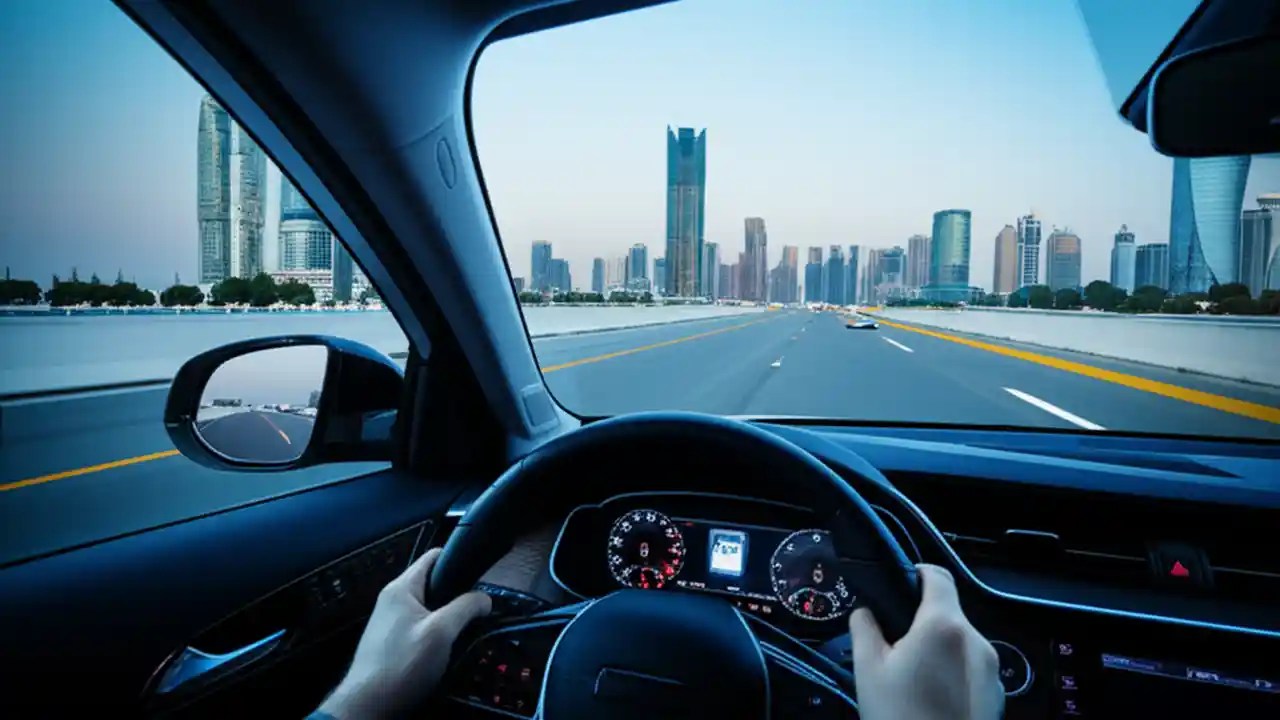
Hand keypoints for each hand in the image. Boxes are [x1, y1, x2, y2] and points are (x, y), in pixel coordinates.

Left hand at [318, 547, 491, 718]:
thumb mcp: (441, 632)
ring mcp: (390, 621)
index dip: (458, 559)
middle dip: (455, 593)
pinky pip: (420, 626)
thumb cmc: (403, 662)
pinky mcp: (391, 642)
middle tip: (476, 610)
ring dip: (447, 617)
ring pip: (428, 607)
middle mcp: (392, 599)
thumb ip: (465, 608)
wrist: (369, 704)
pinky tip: (445, 648)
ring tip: (465, 630)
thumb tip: (486, 598)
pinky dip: (435, 632)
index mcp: (401, 587)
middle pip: (432, 583)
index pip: (433, 556)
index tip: (480, 575)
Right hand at [849, 564, 1002, 719]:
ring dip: (939, 649)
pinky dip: (954, 673)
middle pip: (949, 612)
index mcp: (944, 626)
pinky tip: (933, 700)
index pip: (937, 575)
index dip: (916, 574)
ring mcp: (993, 672)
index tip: (900, 587)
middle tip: (895, 648)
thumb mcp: (867, 670)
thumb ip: (865, 628)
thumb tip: (866, 612)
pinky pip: (973, 669)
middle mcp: (977, 642)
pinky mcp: (998, 697)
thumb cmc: (898, 717)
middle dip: (923, 622)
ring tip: (913, 680)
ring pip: (961, 642)